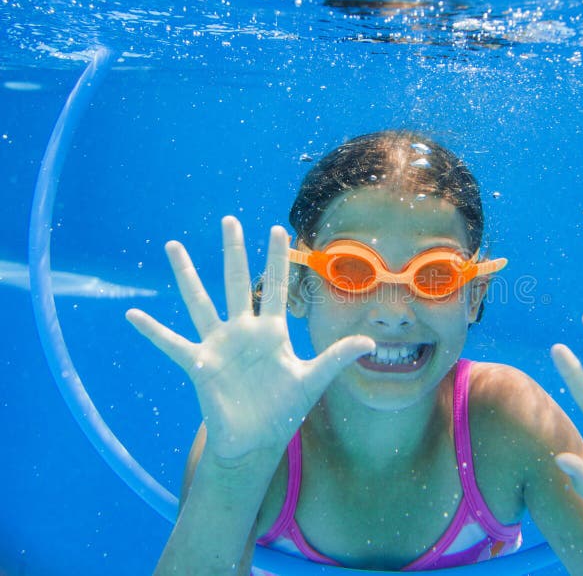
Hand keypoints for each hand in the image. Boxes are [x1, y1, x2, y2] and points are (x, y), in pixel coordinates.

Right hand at [126, 217, 374, 460]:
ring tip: (173, 246)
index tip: (277, 228)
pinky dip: (152, 331)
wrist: (256, 441)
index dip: (277, 259)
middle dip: (234, 251)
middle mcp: (244, 331)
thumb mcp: (313, 380)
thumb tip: (372, 342)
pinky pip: (171, 344)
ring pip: (200, 302)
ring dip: (187, 275)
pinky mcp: (199, 364)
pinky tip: (132, 315)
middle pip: (237, 282)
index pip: (276, 287)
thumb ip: (337, 357)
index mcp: (272, 332)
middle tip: (228, 219)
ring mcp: (219, 345)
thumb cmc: (284, 410)